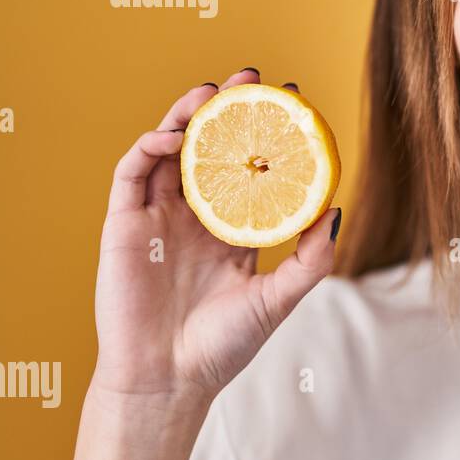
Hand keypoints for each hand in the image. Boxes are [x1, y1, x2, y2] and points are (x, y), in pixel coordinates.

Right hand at [93, 67, 338, 405]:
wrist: (170, 380)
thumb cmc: (224, 345)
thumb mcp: (280, 297)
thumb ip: (311, 257)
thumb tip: (336, 208)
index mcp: (230, 230)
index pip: (249, 167)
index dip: (266, 133)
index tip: (292, 102)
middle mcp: (193, 217)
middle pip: (208, 147)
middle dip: (227, 109)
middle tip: (252, 78)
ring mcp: (157, 218)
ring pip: (169, 150)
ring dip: (186, 115)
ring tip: (212, 91)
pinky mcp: (123, 225)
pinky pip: (131, 174)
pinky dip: (149, 147)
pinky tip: (173, 135)